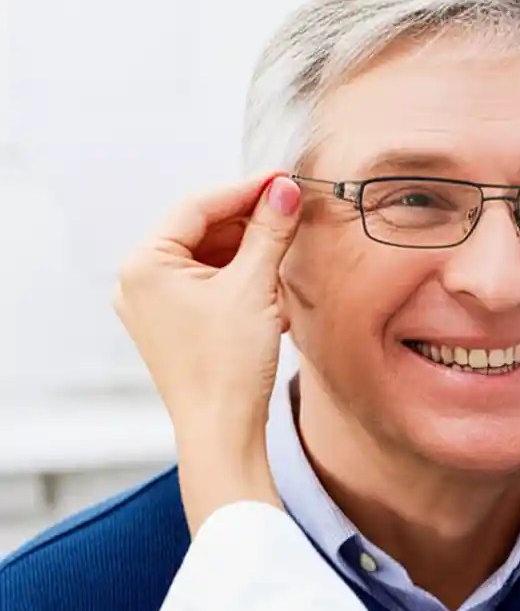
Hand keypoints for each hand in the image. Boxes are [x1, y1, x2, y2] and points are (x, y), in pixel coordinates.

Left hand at [112, 172, 301, 532]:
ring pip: (207, 255)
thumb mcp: (255, 286)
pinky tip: (270, 282)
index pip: (198, 206)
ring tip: (285, 247)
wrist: (222, 431)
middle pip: (201, 229)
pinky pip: (206, 282)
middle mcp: (137, 280)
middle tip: (292, 209)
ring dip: (248, 249)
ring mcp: (152, 304)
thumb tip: (284, 189)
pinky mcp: (171, 324)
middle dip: (249, 221)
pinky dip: (239, 276)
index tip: (284, 179)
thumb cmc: (228, 365)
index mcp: (144, 263)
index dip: (246, 189)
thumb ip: (270, 231)